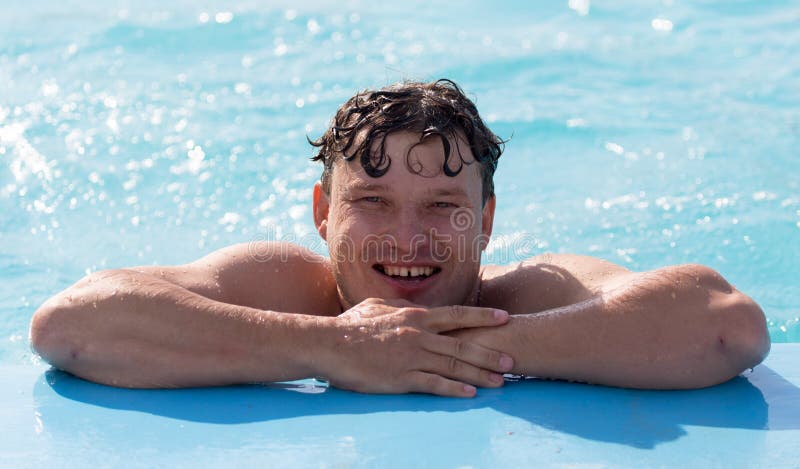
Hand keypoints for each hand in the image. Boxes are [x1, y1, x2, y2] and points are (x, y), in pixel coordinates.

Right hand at [315, 298, 513, 396]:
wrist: (329, 345)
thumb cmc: (350, 326)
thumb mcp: (377, 307)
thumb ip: (400, 307)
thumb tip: (415, 307)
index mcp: (414, 316)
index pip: (457, 314)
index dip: (483, 316)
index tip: (504, 317)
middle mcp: (418, 335)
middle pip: (462, 344)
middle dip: (490, 352)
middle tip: (512, 360)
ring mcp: (411, 357)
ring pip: (454, 365)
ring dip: (480, 373)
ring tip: (501, 381)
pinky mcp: (401, 378)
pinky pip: (434, 384)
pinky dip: (455, 389)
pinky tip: (471, 394)